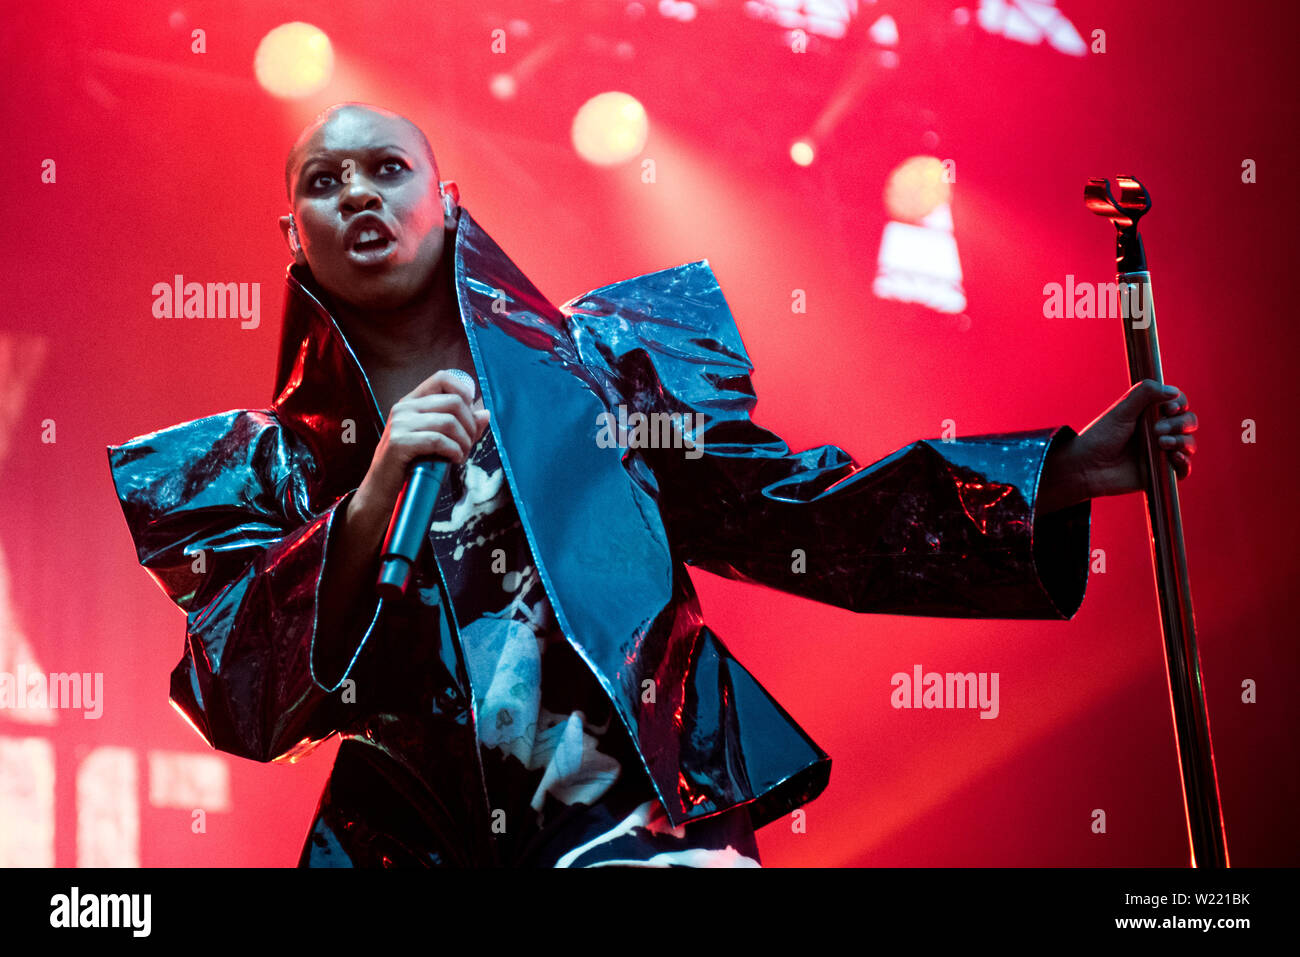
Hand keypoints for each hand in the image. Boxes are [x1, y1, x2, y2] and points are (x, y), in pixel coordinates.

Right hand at [352, 370, 489, 523]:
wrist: (381, 491)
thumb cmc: (410, 465)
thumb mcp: (437, 441)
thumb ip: (461, 426)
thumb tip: (485, 413)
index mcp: (412, 402)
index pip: (443, 378)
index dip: (464, 392)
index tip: (470, 416)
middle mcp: (404, 407)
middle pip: (453, 401)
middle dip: (470, 426)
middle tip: (469, 445)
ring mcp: (400, 424)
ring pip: (449, 421)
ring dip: (464, 442)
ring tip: (461, 455)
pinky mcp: (398, 442)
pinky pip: (438, 440)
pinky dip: (453, 451)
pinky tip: (454, 460)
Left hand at [1069, 378, 1197, 499]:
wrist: (1086, 468)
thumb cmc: (1099, 438)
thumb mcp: (1121, 411)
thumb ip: (1144, 394)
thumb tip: (1173, 391)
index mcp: (1149, 414)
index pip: (1178, 403)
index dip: (1179, 404)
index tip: (1168, 408)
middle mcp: (1158, 431)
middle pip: (1188, 422)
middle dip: (1180, 424)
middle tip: (1156, 431)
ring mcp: (1161, 451)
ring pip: (1189, 444)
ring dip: (1182, 441)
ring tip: (1162, 444)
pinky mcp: (1160, 471)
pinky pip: (1183, 469)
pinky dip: (1185, 464)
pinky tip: (1173, 459)